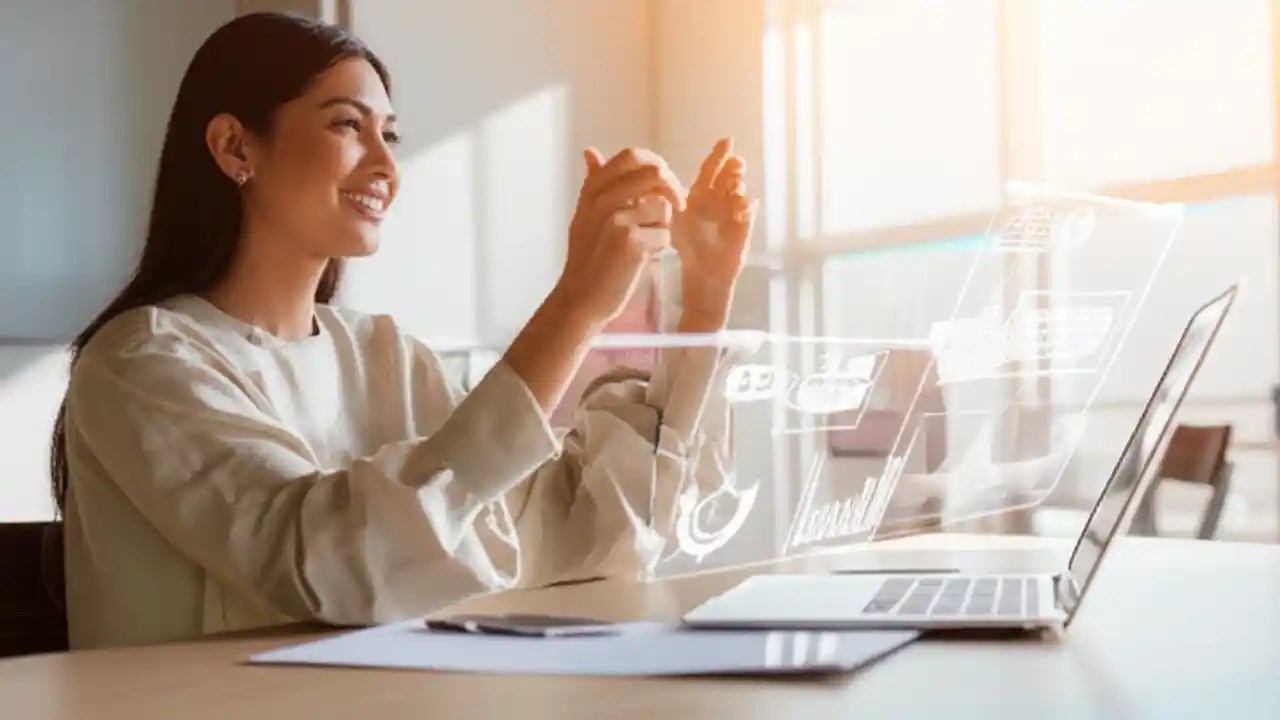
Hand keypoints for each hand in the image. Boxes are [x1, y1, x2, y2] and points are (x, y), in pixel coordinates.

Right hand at [550, 147, 685, 330]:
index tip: (663, 185)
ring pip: (664, 206)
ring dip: (664, 225)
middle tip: (677, 207)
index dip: (656, 165)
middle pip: (654, 172)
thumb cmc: (588, 258)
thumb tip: (590, 151)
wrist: (581, 298)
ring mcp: (615, 219)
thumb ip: (594, 183)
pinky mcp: (630, 241)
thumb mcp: (585, 216)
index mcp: (594, 190)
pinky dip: (660, 248)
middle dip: (673, 187)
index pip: (632, 155)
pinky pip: (665, 233)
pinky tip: (642, 260)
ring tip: (645, 243)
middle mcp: (602, 199)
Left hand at [672, 138, 757, 330]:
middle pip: (729, 176)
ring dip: (739, 184)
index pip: (711, 170)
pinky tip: (744, 206)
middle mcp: (720, 201)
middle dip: (733, 166)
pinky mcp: (744, 229)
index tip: (726, 140)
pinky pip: (749, 213)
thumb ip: (653, 199)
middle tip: (734, 160)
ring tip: (736, 181)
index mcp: (702, 195)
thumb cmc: (685, 247)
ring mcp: (733, 213)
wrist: (701, 276)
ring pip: (740, 191)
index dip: (719, 154)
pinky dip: (747, 207)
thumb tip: (633, 178)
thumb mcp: (668, 221)